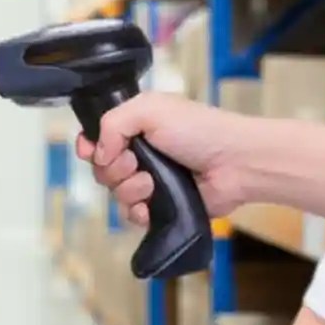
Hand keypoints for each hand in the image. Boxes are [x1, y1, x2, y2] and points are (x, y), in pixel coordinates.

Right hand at [76, 92, 252, 223]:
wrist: (236, 163)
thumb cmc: (199, 130)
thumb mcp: (150, 109)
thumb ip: (112, 123)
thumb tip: (97, 153)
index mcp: (136, 126)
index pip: (96, 138)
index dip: (88, 146)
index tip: (90, 152)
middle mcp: (140, 153)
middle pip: (101, 169)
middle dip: (113, 168)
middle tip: (135, 162)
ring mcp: (150, 182)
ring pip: (115, 193)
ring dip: (129, 189)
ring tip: (152, 183)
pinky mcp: (160, 207)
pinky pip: (132, 215)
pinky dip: (137, 212)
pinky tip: (149, 206)